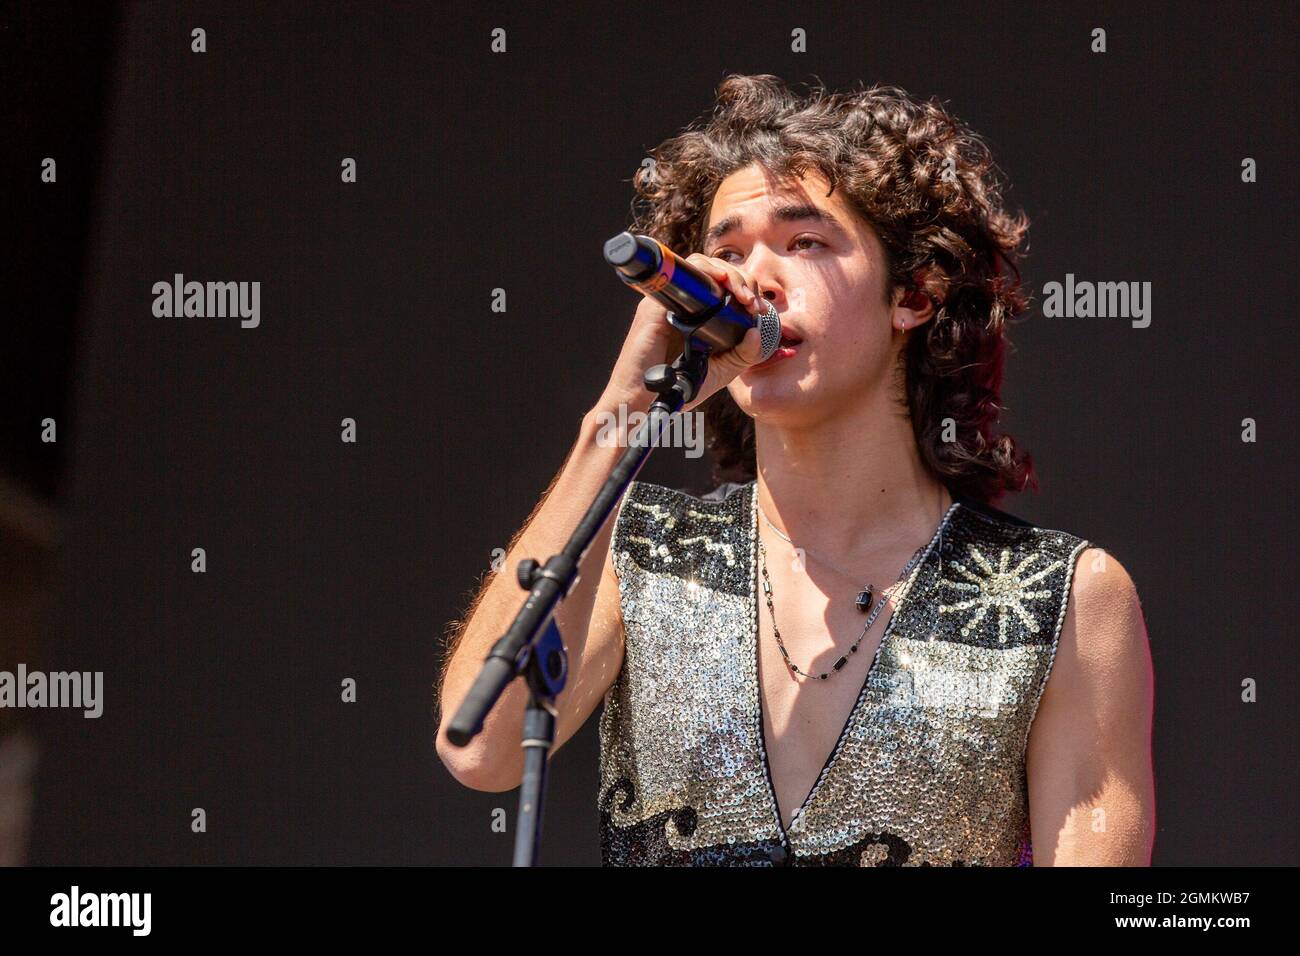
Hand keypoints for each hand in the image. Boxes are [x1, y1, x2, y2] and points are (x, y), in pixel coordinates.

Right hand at [596, 253, 769, 413]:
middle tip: (753, 302)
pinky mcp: (655, 306)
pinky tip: (723, 284)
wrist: (643, 401)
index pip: (722, 283)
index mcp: (695, 313)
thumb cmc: (676, 386)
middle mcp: (680, 302)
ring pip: (701, 265)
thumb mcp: (720, 370)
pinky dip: (706, 272)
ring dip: (728, 273)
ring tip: (743, 295)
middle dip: (741, 279)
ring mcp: (667, 301)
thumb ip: (742, 354)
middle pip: (714, 269)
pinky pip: (682, 275)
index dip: (744, 288)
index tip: (757, 309)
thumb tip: (756, 330)